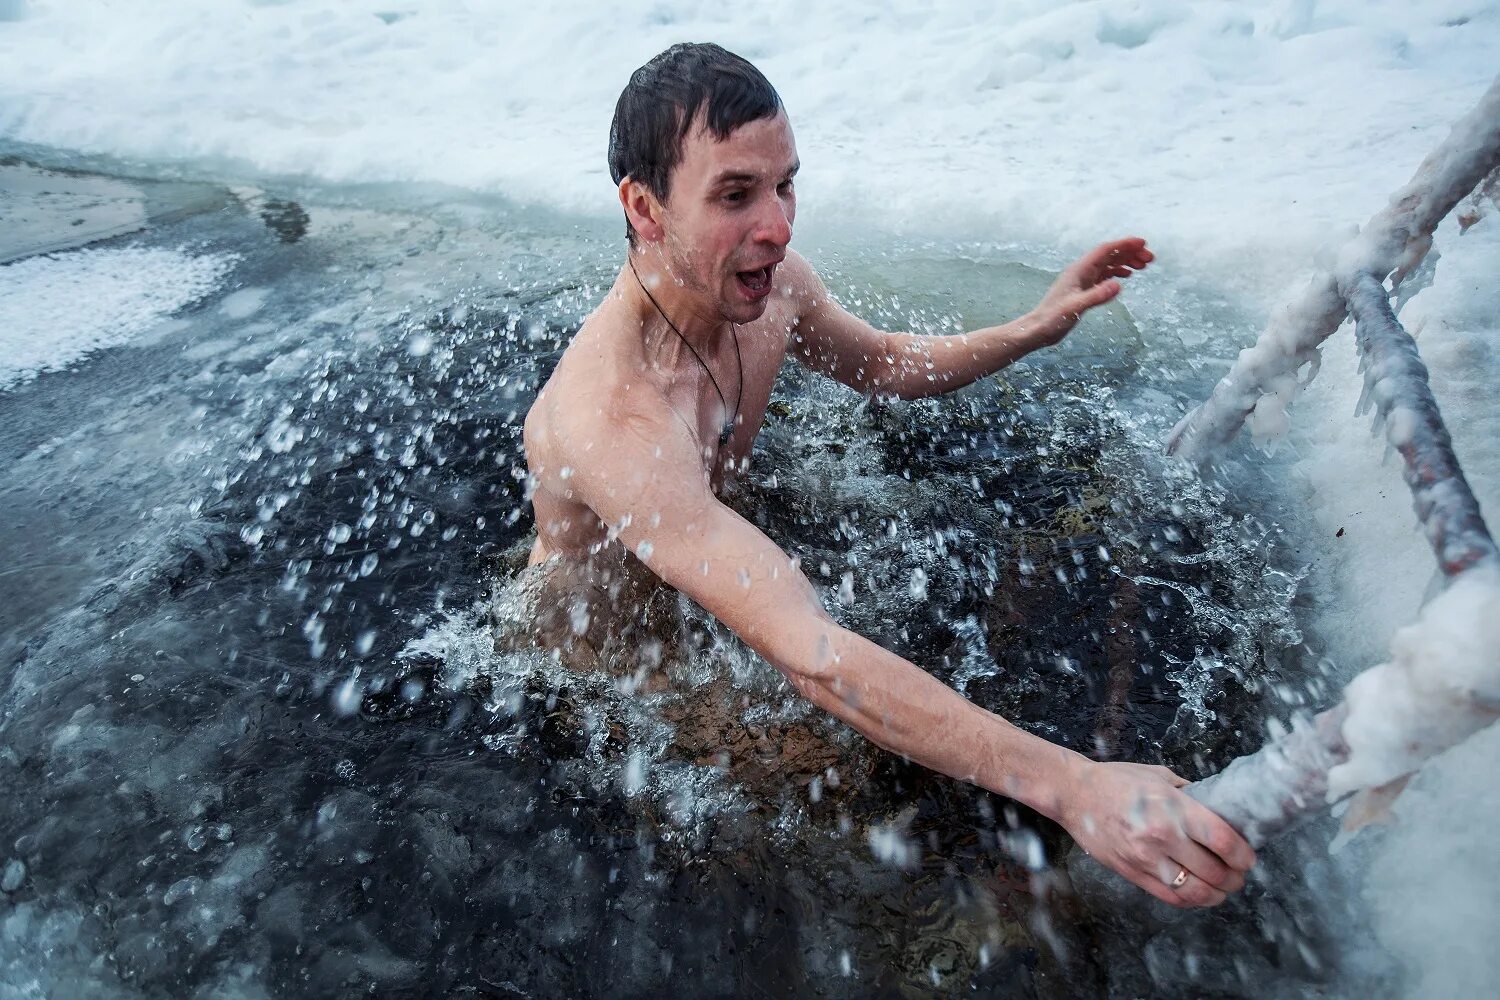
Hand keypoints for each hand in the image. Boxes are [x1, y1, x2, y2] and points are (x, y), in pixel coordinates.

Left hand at [1028, 237, 1153, 347]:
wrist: (1037, 330)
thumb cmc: (1052, 319)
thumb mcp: (1076, 308)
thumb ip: (1096, 296)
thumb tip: (1119, 285)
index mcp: (1079, 270)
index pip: (1106, 250)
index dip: (1125, 244)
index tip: (1144, 244)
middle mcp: (1081, 271)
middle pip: (1109, 254)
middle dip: (1130, 253)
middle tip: (1150, 259)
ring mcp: (1081, 280)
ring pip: (1107, 264)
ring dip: (1125, 261)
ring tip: (1144, 266)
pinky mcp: (1082, 290)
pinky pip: (1103, 275)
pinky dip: (1116, 272)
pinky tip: (1126, 276)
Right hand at [1061, 760, 1254, 907]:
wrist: (1074, 794)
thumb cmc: (1116, 781)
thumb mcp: (1158, 776)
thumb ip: (1190, 793)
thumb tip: (1217, 807)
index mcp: (1173, 808)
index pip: (1223, 841)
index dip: (1243, 855)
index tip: (1248, 857)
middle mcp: (1161, 837)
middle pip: (1214, 871)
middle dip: (1235, 878)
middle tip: (1238, 874)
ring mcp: (1145, 859)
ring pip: (1195, 892)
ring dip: (1216, 894)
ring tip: (1222, 888)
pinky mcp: (1132, 873)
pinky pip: (1171, 897)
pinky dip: (1191, 900)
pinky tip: (1198, 893)